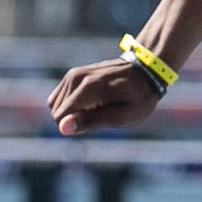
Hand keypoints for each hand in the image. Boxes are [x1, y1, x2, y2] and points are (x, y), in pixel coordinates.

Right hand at [49, 59, 165, 136]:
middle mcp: (75, 78)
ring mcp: (72, 74)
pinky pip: (59, 98)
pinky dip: (73, 104)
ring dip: (74, 112)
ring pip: (55, 105)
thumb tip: (62, 128)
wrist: (145, 73)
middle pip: (57, 112)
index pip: (60, 116)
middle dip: (76, 119)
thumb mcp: (122, 116)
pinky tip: (93, 102)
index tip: (100, 120)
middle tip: (103, 113)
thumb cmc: (138, 99)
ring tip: (100, 106)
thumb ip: (91, 121)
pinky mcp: (71, 75)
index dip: (77, 126)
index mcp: (88, 88)